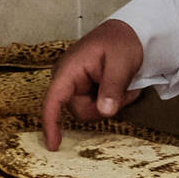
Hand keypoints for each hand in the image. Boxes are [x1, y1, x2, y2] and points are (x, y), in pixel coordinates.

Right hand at [41, 19, 144, 149]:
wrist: (128, 31)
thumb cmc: (121, 42)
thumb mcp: (121, 64)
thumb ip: (112, 88)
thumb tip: (104, 111)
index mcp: (69, 69)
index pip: (53, 100)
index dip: (51, 124)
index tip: (53, 146)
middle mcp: (66, 78)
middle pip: (80, 110)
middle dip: (104, 108)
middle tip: (126, 93)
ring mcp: (74, 83)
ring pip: (89, 110)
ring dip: (110, 105)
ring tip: (126, 87)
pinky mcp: (83, 88)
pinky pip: (94, 105)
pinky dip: (110, 101)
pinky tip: (121, 88)